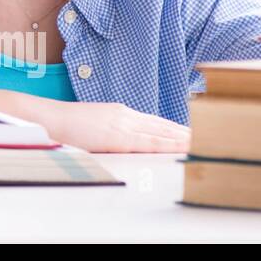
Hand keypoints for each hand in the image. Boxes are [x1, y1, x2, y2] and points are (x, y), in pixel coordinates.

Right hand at [29, 97, 191, 152]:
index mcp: (120, 113)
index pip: (156, 122)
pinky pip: (150, 142)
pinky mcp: (118, 136)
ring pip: (162, 132)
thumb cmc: (65, 125)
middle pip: (164, 125)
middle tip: (212, 136)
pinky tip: (183, 146)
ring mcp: (123, 124)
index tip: (194, 133)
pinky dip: (169, 144)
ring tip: (205, 142)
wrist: (48, 118)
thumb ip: (111, 131)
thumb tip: (123, 141)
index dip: (176, 128)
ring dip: (184, 138)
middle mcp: (126, 115)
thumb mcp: (94, 125)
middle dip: (187, 132)